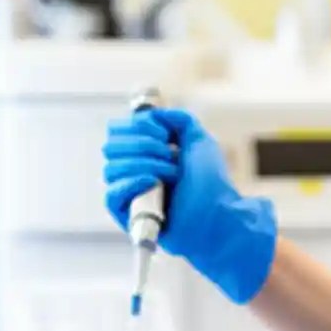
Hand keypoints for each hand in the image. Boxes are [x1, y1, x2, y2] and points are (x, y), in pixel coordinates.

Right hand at [102, 108, 276, 303]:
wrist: (219, 215)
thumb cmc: (212, 184)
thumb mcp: (200, 141)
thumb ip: (179, 120)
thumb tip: (153, 114)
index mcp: (145, 154)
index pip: (117, 131)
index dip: (137, 127)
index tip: (164, 134)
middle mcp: (132, 172)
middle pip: (111, 146)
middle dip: (144, 145)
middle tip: (171, 157)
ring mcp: (129, 194)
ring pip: (112, 168)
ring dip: (147, 166)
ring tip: (173, 176)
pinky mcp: (127, 216)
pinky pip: (111, 195)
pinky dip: (132, 183)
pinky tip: (154, 183)